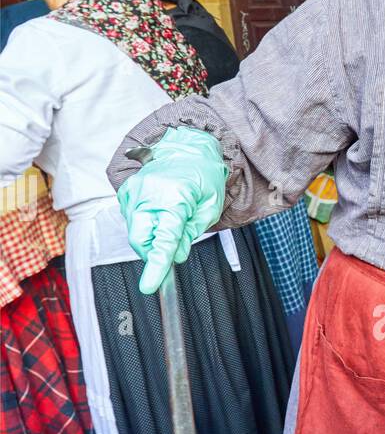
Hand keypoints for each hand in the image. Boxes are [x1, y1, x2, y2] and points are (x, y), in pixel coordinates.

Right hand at [117, 127, 227, 293]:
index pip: (162, 240)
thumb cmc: (203, 175)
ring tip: (172, 218)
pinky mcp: (126, 192)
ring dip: (153, 236)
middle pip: (140, 240)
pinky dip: (146, 225)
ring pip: (136, 233)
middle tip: (175, 243)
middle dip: (154, 251)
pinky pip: (133, 221)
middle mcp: (147, 194)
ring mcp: (133, 192)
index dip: (156, 266)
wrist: (188, 146)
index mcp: (173, 197)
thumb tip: (174, 254)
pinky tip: (160, 212)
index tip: (149, 286)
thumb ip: (191, 233)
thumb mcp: (210, 207)